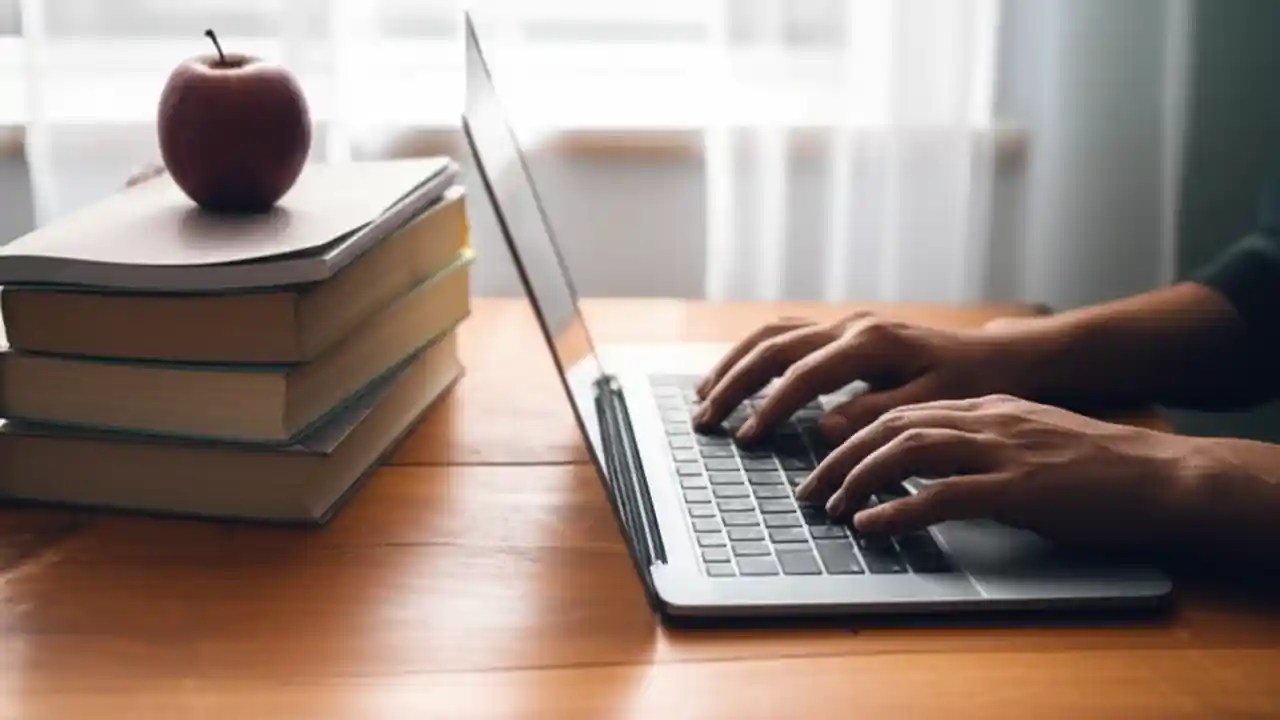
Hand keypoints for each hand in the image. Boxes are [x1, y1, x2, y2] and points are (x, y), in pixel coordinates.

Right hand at [694, 313, 1036, 443]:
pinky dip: (753, 356)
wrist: (996, 356)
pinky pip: (786, 337)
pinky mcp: (843, 332)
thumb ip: (876, 414)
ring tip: (704, 397)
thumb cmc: (970, 384)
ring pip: (773, 335)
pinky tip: (736, 378)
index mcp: (872, 343)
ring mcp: (845, 324)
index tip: (746, 437)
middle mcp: (852, 326)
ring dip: (734, 364)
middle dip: (734, 383)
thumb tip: (824, 428)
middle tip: (705, 418)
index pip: (804, 374)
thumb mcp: (933, 405)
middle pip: (774, 348)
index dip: (770, 406)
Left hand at [796, 395, 1194, 548]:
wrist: (1161, 476)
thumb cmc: (1095, 466)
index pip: (902, 411)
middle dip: (841, 457)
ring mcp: (1002, 450)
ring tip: (830, 507)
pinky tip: (872, 526)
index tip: (825, 462)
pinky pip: (943, 496)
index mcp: (985, 406)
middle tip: (809, 489)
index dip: (855, 436)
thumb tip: (933, 469)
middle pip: (891, 426)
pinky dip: (899, 511)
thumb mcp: (1027, 440)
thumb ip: (980, 444)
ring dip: (858, 480)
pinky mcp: (1019, 487)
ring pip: (907, 451)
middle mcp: (986, 418)